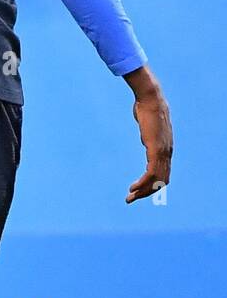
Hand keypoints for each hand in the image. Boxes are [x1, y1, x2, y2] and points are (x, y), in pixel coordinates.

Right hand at [124, 65, 172, 202]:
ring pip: (157, 179)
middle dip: (146, 192)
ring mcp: (163, 151)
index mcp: (166, 148)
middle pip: (161, 180)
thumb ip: (148, 133)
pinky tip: (133, 187)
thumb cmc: (147, 108)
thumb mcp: (148, 125)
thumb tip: (145, 134)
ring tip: (130, 196)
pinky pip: (151, 172)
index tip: (138, 190)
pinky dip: (143, 183)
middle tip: (131, 199)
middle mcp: (167, 152)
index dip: (152, 184)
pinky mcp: (156, 149)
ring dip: (143, 191)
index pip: (163, 173)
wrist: (151, 98)